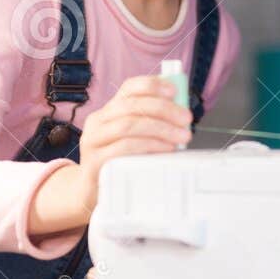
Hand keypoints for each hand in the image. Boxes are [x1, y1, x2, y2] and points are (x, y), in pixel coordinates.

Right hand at [75, 75, 191, 211]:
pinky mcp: (94, 162)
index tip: (175, 91)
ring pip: (128, 125)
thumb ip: (152, 126)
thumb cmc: (120, 164)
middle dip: (164, 109)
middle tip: (186, 119)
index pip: (129, 88)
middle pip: (132, 105)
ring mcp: (93, 141)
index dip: (152, 85)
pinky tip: (165, 149)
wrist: (92, 193)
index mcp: (109, 112)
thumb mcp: (135, 141)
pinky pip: (123, 148)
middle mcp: (97, 122)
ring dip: (161, 128)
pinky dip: (149, 146)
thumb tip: (181, 115)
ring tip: (181, 137)